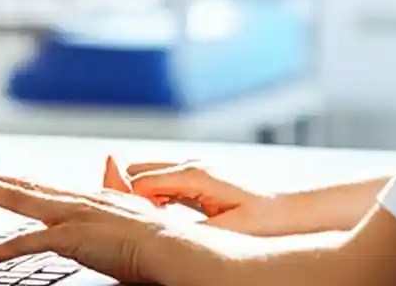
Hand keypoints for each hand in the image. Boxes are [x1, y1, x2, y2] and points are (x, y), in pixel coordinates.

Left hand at [0, 160, 178, 281]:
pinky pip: (26, 244)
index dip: (9, 180)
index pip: (37, 186)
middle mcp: (74, 199)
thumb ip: (114, 186)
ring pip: (16, 198)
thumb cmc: (156, 235)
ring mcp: (71, 214)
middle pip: (19, 185)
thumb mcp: (131, 206)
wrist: (171, 246)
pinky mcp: (71, 236)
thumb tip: (109, 161)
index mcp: (85, 196)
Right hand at [102, 157, 291, 235]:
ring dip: (135, 198)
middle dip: (121, 197)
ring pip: (146, 177)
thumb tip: (152, 228)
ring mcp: (193, 170)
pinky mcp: (196, 180)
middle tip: (113, 224)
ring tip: (125, 225)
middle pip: (136, 174)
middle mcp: (191, 166)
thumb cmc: (264, 219)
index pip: (139, 183)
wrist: (289, 212)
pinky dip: (149, 200)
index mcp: (194, 174)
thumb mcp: (224, 229)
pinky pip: (160, 185)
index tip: (106, 224)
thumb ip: (183, 227)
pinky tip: (151, 222)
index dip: (119, 204)